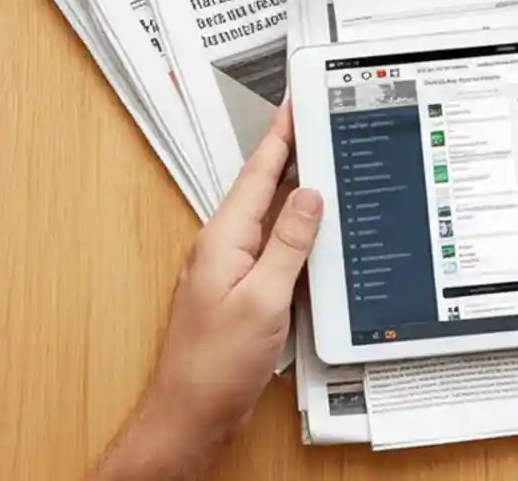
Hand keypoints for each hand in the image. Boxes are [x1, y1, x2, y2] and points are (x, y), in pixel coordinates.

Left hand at [92, 103, 321, 479]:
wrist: (191, 414)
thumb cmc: (214, 365)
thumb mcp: (262, 299)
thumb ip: (288, 244)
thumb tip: (309, 196)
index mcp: (224, 239)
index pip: (259, 172)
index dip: (281, 134)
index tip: (297, 102)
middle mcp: (225, 247)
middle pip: (266, 189)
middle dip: (294, 154)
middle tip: (321, 122)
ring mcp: (233, 270)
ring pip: (273, 219)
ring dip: (298, 193)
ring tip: (326, 165)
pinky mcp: (244, 292)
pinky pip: (276, 249)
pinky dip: (299, 233)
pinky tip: (317, 233)